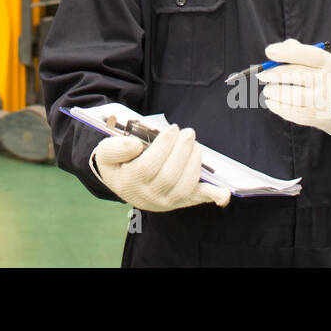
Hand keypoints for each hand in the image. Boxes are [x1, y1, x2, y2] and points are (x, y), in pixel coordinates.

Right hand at [90, 124, 230, 212]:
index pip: (149, 167)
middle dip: (182, 151)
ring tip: (194, 144)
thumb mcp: (106, 153)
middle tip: (187, 132)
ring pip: (185, 186)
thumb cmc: (118, 163)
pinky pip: (197, 199)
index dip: (163, 147)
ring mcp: (167, 201)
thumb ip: (115, 148)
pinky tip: (225, 193)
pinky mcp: (181, 201)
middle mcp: (149, 196)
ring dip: (194, 162)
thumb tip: (135, 145)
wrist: (124, 183)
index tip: (172, 129)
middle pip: (169, 176)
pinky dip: (213, 196)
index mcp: (129, 183)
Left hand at [257, 39, 330, 136]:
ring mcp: (325, 102)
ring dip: (274, 92)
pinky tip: (272, 103)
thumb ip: (305, 52)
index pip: (309, 55)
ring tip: (268, 90)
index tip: (269, 51)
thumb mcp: (327, 63)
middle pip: (297, 75)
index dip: (287, 52)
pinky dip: (278, 107)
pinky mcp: (319, 118)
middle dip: (274, 74)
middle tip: (261, 75)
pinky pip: (293, 112)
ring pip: (292, 96)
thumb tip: (281, 46)